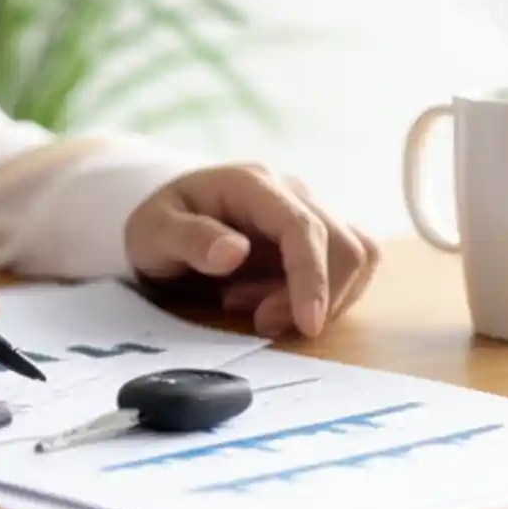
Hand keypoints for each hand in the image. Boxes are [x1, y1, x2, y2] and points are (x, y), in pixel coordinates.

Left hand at [125, 165, 379, 337]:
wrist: (165, 224)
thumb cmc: (159, 225)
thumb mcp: (152, 232)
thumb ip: (189, 239)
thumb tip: (235, 251)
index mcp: (253, 184)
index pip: (303, 227)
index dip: (312, 278)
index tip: (308, 325)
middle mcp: (291, 192)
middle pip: (344, 244)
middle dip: (313, 296)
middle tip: (260, 322)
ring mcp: (309, 212)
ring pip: (355, 257)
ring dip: (320, 297)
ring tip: (258, 310)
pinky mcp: (317, 238)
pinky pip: (347, 269)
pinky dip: (322, 297)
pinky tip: (274, 304)